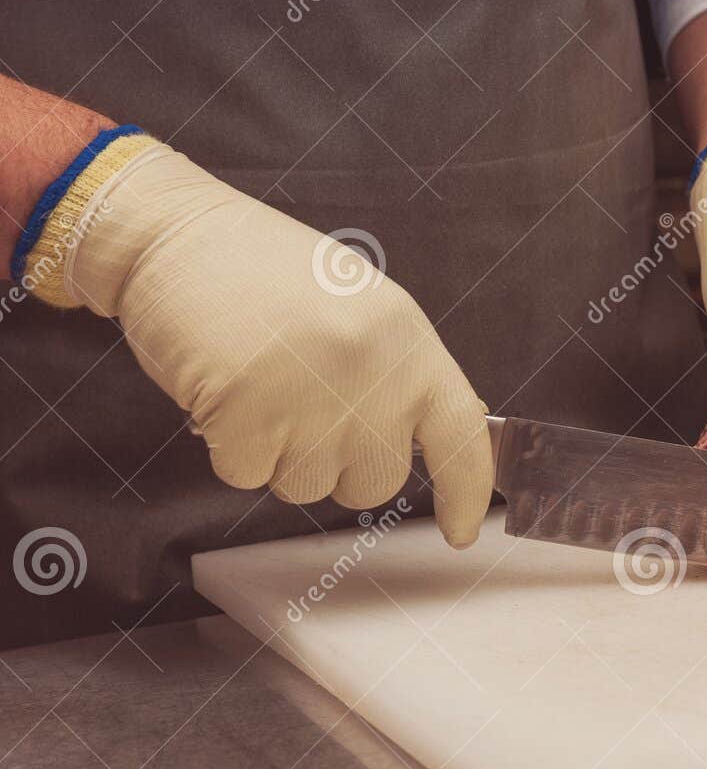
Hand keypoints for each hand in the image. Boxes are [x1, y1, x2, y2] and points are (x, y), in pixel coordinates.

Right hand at [57, 141, 491, 546]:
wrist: (177, 235)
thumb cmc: (268, 275)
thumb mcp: (364, 308)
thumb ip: (404, 372)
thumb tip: (452, 429)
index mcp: (409, 342)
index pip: (461, 436)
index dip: (467, 493)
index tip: (461, 533)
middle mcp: (371, 373)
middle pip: (376, 482)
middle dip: (338, 465)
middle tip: (302, 405)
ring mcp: (311, 397)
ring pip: (306, 487)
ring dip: (277, 455)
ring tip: (261, 385)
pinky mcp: (246, 415)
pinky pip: (246, 476)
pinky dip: (228, 447)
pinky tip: (224, 390)